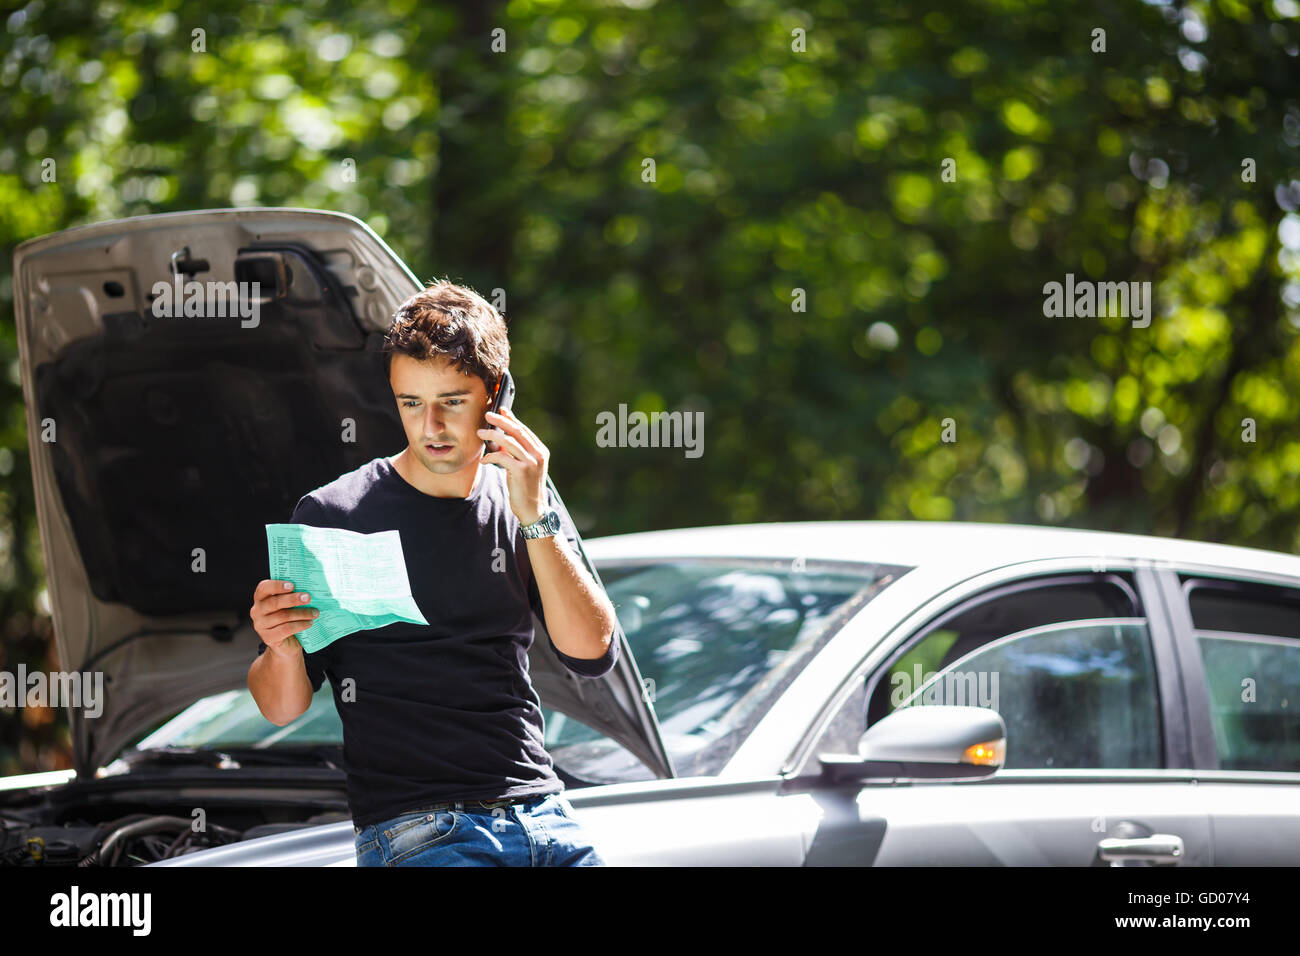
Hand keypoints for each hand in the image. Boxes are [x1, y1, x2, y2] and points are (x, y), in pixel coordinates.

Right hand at [250, 579, 318, 654]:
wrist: (287, 643)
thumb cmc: (289, 618)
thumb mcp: (289, 605)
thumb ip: (293, 595)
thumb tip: (309, 586)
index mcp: (261, 598)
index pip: (264, 588)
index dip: (276, 585)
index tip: (292, 585)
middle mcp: (257, 611)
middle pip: (274, 602)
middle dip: (293, 599)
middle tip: (308, 598)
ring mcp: (261, 625)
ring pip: (282, 616)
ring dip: (301, 613)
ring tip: (314, 612)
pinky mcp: (268, 638)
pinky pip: (286, 629)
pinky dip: (300, 625)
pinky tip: (309, 623)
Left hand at [478, 408, 547, 525]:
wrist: (533, 509)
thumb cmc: (525, 487)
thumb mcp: (523, 467)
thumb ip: (516, 452)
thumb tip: (500, 438)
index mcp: (541, 451)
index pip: (524, 430)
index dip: (511, 419)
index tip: (500, 410)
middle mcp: (538, 454)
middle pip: (517, 431)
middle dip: (501, 421)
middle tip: (487, 415)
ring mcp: (531, 462)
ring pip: (509, 442)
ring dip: (492, 436)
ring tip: (480, 433)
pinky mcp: (521, 471)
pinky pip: (502, 457)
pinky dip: (491, 456)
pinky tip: (485, 459)